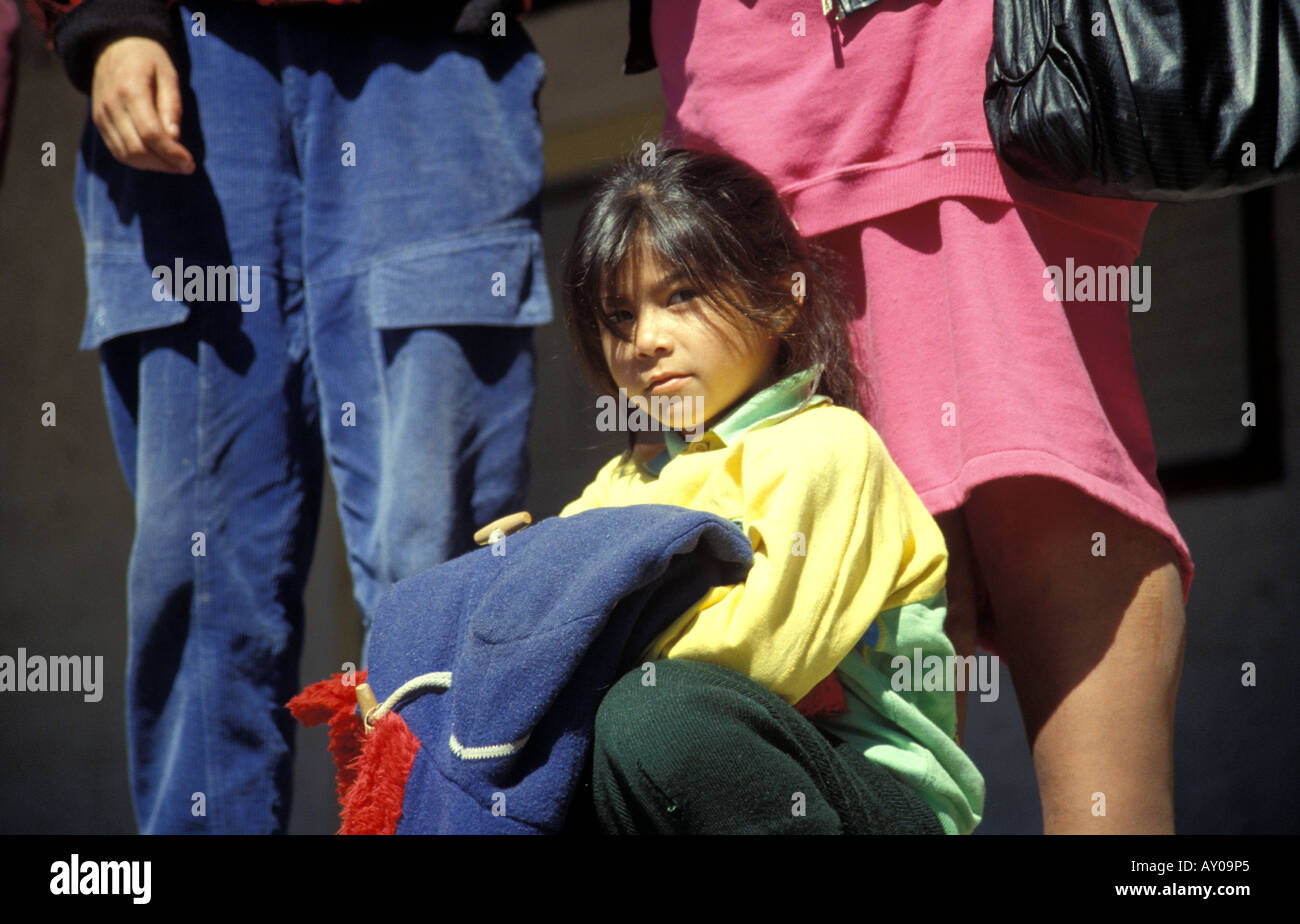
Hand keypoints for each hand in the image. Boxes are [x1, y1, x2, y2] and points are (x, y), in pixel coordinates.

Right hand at [91, 36, 194, 173]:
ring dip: (153, 166)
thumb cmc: (147, 59)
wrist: (113, 46)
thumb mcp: (168, 74)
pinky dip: (138, 161)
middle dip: (164, 164)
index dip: (171, 154)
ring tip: (173, 164)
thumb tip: (174, 138)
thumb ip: (171, 105)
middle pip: (137, 149)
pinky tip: (157, 158)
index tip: (190, 164)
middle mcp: (112, 105)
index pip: (150, 133)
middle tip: (186, 166)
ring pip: (126, 155)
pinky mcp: (99, 122)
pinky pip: (117, 151)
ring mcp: (102, 115)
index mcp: (131, 91)